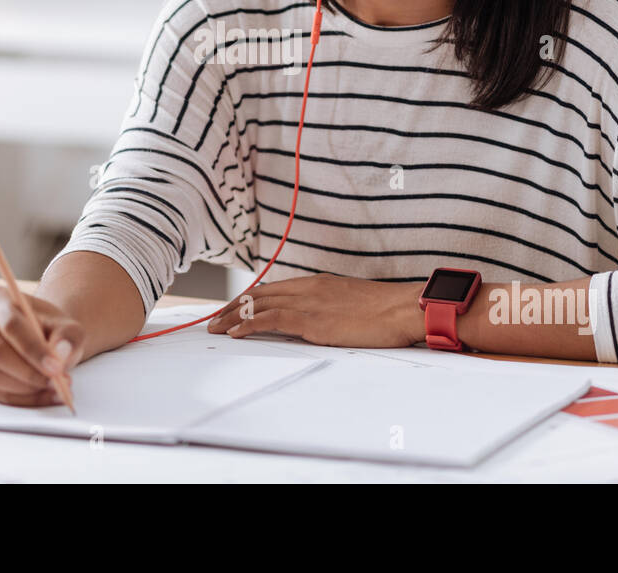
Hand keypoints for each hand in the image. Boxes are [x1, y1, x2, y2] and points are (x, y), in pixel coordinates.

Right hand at [0, 286, 85, 406]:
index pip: (11, 324)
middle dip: (27, 372)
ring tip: (54, 388)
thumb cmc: (53, 331)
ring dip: (24, 388)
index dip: (33, 349)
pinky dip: (18, 399)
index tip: (56, 368)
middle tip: (56, 382)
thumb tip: (60, 355)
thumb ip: (68, 338)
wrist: (43, 340)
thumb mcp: (69, 328)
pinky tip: (41, 395)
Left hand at [207, 274, 422, 348]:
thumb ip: (330, 308)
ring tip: (215, 328)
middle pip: (260, 295)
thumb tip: (321, 321)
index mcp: (317, 283)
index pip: (273, 289)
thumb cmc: (386, 311)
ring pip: (258, 305)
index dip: (249, 299)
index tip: (234, 308)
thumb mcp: (351, 304)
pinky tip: (235, 333)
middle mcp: (308, 288)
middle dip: (233, 307)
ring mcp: (308, 302)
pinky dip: (248, 325)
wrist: (403, 308)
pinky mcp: (312, 320)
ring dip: (232, 317)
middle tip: (214, 319)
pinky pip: (270, 320)